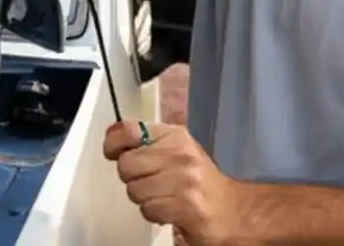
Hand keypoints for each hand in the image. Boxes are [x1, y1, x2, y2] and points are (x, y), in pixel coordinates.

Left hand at [103, 121, 236, 244]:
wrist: (232, 210)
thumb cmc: (200, 181)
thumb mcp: (175, 151)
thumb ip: (145, 142)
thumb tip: (111, 135)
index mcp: (175, 136)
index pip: (129, 130)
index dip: (113, 143)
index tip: (112, 152)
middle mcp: (179, 153)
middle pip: (126, 164)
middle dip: (132, 178)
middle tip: (150, 182)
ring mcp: (183, 179)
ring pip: (134, 190)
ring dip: (144, 199)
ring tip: (163, 196)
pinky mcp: (185, 205)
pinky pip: (147, 209)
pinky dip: (154, 214)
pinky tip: (169, 209)